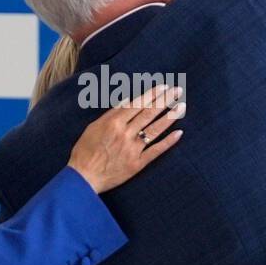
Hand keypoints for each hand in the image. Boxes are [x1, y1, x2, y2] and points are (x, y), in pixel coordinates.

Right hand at [67, 84, 184, 193]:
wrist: (84, 177)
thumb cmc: (85, 151)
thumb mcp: (93, 127)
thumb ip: (111, 114)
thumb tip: (127, 102)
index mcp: (113, 123)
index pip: (137, 104)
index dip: (152, 95)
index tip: (164, 87)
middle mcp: (125, 134)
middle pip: (149, 113)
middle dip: (165, 100)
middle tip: (178, 91)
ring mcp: (133, 149)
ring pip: (155, 130)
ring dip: (170, 117)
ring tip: (181, 107)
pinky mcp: (137, 164)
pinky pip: (155, 151)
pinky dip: (168, 142)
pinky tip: (179, 133)